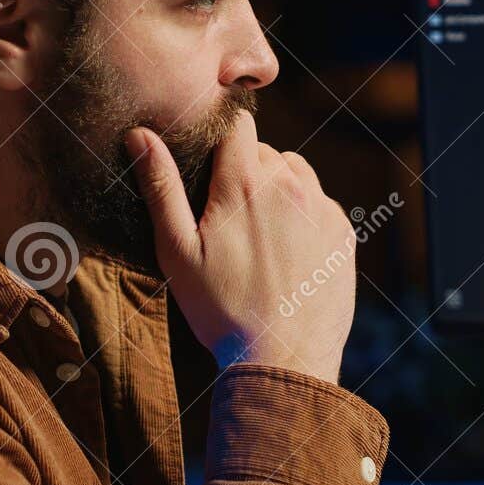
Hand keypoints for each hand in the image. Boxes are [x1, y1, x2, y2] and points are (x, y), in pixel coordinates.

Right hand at [126, 110, 355, 383]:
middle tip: (227, 218)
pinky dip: (303, 216)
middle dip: (245, 172)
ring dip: (277, 189)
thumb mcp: (177, 251)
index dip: (222, 137)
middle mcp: (291, 186)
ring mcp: (323, 209)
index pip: (238, 124)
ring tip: (257, 234)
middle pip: (265, 151)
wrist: (283, 360)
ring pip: (296, 174)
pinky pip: (319, 204)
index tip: (211, 162)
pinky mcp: (343, 233)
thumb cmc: (221, 309)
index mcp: (245, 184)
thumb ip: (160, 188)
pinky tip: (286, 253)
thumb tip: (140, 135)